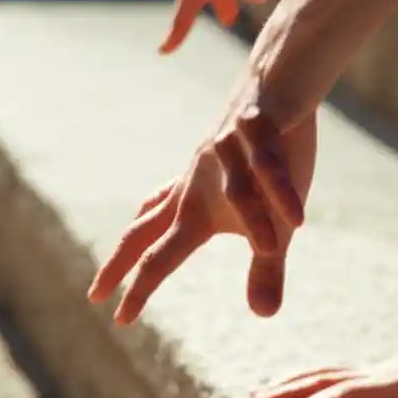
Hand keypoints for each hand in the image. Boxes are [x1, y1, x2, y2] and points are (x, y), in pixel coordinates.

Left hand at [88, 107, 314, 324]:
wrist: (276, 82)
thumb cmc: (266, 156)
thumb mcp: (268, 219)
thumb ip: (265, 268)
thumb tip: (262, 315)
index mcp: (195, 206)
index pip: (152, 247)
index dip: (132, 278)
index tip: (108, 309)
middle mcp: (198, 182)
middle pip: (158, 224)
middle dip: (134, 263)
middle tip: (98, 296)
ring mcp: (227, 152)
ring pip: (238, 192)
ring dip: (256, 219)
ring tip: (270, 247)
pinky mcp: (259, 126)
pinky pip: (271, 162)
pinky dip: (284, 186)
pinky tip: (299, 213)